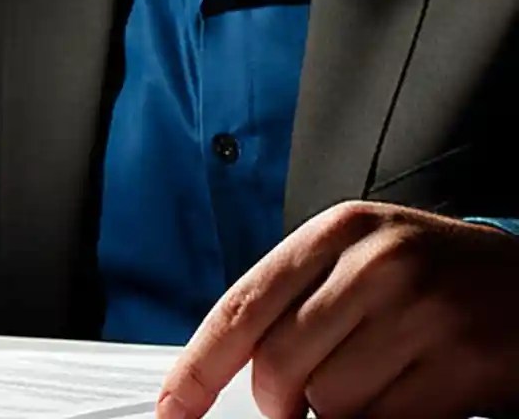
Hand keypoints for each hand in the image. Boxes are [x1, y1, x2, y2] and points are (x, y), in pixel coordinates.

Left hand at [157, 201, 518, 418]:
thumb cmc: (437, 279)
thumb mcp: (361, 260)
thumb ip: (298, 301)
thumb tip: (233, 372)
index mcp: (336, 232)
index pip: (241, 307)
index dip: (197, 368)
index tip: (172, 408)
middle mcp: (374, 262)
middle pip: (278, 366)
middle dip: (284, 401)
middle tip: (313, 397)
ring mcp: (420, 309)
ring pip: (330, 402)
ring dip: (345, 410)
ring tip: (384, 377)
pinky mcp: (462, 359)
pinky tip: (413, 392)